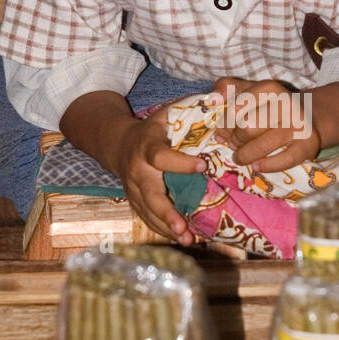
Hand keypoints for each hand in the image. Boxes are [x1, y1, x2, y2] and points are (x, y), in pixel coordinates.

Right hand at [111, 113, 205, 243]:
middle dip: (166, 212)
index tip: (203, 165)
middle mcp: (137, 171)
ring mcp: (133, 190)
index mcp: (146, 147)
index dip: (180, 162)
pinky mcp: (135, 202)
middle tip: (183, 227)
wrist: (117, 144)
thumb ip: (190, 108)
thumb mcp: (166, 114)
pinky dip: (163, 230)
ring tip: (188, 240)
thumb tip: (221, 99)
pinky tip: (182, 239)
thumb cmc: (152, 129)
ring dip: (167, 228)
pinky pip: (147, 219)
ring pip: (148, 212)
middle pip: (150, 194)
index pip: (161, 156)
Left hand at [212, 76, 320, 173]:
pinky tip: (257, 166)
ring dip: (245, 156)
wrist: (310, 116)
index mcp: (271, 88)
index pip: (235, 108)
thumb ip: (227, 87)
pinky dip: (266, 166)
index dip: (224, 125)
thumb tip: (212, 100)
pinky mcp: (307, 145)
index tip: (221, 132)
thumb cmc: (271, 104)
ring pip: (262, 146)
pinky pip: (282, 160)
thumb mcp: (250, 89)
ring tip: (240, 158)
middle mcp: (287, 104)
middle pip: (246, 128)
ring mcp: (299, 126)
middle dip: (235, 140)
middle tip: (233, 145)